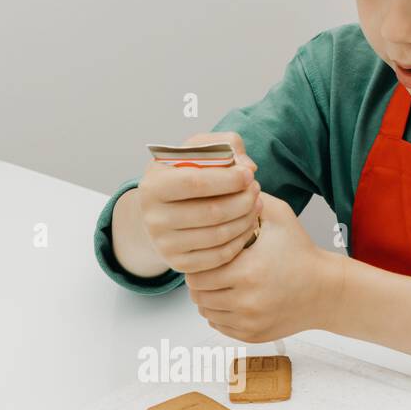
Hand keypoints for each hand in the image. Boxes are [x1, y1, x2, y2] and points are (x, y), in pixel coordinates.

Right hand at [134, 130, 262, 273]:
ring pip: (218, 236)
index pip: (196, 183)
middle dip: (243, 200)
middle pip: (211, 212)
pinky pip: (218, 256)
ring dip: (246, 219)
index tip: (249, 175)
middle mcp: (153, 218)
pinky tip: (247, 224)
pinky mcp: (178, 264)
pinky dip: (240, 240)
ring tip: (256, 205)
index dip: (229, 179)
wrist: (161, 211)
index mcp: (153, 185)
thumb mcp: (196, 151)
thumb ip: (225, 145)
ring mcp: (164, 245)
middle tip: (256, 190)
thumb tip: (248, 167)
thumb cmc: (185, 173)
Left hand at [185, 192, 342, 341]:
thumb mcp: (280, 216)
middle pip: (197, 293)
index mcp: (246, 272)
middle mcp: (246, 302)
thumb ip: (249, 199)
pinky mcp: (252, 336)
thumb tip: (222, 183)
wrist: (325, 291)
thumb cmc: (301, 251)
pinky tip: (230, 297)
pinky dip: (219, 312)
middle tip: (210, 267)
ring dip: (208, 296)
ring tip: (219, 282)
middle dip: (200, 279)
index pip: (197, 271)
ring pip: (205, 311)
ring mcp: (248, 323)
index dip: (198, 260)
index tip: (207, 252)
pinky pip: (219, 325)